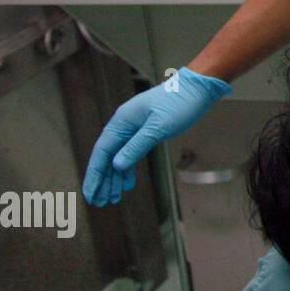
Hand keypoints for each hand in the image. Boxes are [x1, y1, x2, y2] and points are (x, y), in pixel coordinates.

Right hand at [83, 67, 229, 206]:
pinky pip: (130, 151)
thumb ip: (137, 146)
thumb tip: (116, 166)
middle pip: (107, 156)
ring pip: (118, 155)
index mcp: (122, 121)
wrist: (198, 87)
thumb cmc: (180, 104)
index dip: (95, 175)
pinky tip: (128, 182)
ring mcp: (134, 127)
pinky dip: (127, 168)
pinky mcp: (146, 130)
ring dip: (115, 177)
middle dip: (103, 180)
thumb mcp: (158, 127)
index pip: (102, 152)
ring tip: (113, 198)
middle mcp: (124, 124)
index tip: (91, 195)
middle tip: (102, 203)